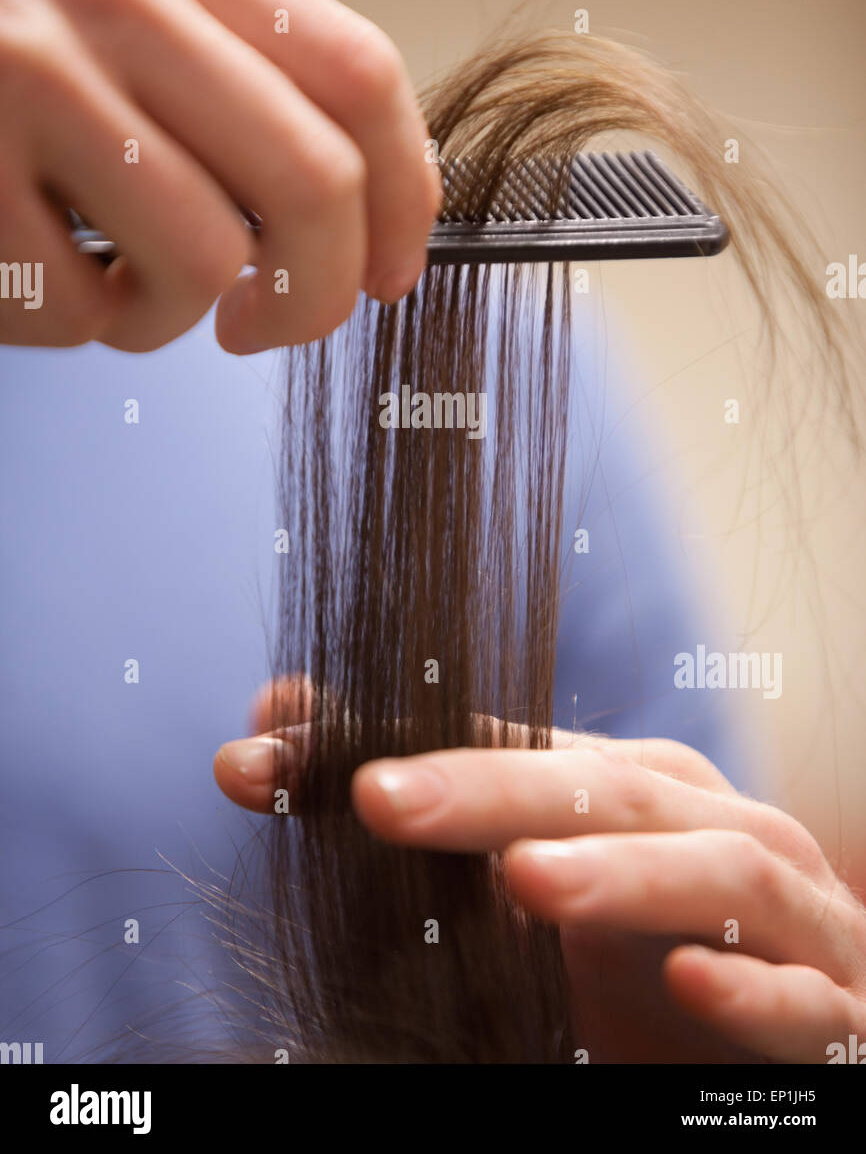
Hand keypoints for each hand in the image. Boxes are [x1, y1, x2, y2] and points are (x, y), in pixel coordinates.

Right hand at [0, 0, 439, 351]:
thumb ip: (217, 58)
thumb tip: (351, 203)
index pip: (355, 73)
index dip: (407, 197)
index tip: (395, 268)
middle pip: (311, 181)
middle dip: (320, 295)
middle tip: (276, 324)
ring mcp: (21, 77)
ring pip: (201, 264)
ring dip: (174, 320)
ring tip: (119, 290)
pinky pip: (72, 309)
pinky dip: (68, 324)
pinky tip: (27, 270)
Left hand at [215, 681, 865, 1063]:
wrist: (803, 1017)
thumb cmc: (653, 944)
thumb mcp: (533, 881)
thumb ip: (422, 810)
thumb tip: (269, 718)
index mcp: (635, 786)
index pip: (508, 748)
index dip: (399, 747)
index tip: (263, 759)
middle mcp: (713, 824)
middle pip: (601, 789)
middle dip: (487, 788)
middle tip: (375, 799)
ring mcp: (788, 911)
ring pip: (713, 870)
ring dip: (621, 875)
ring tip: (525, 881)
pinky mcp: (837, 1007)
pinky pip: (802, 996)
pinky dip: (751, 987)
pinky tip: (689, 986)